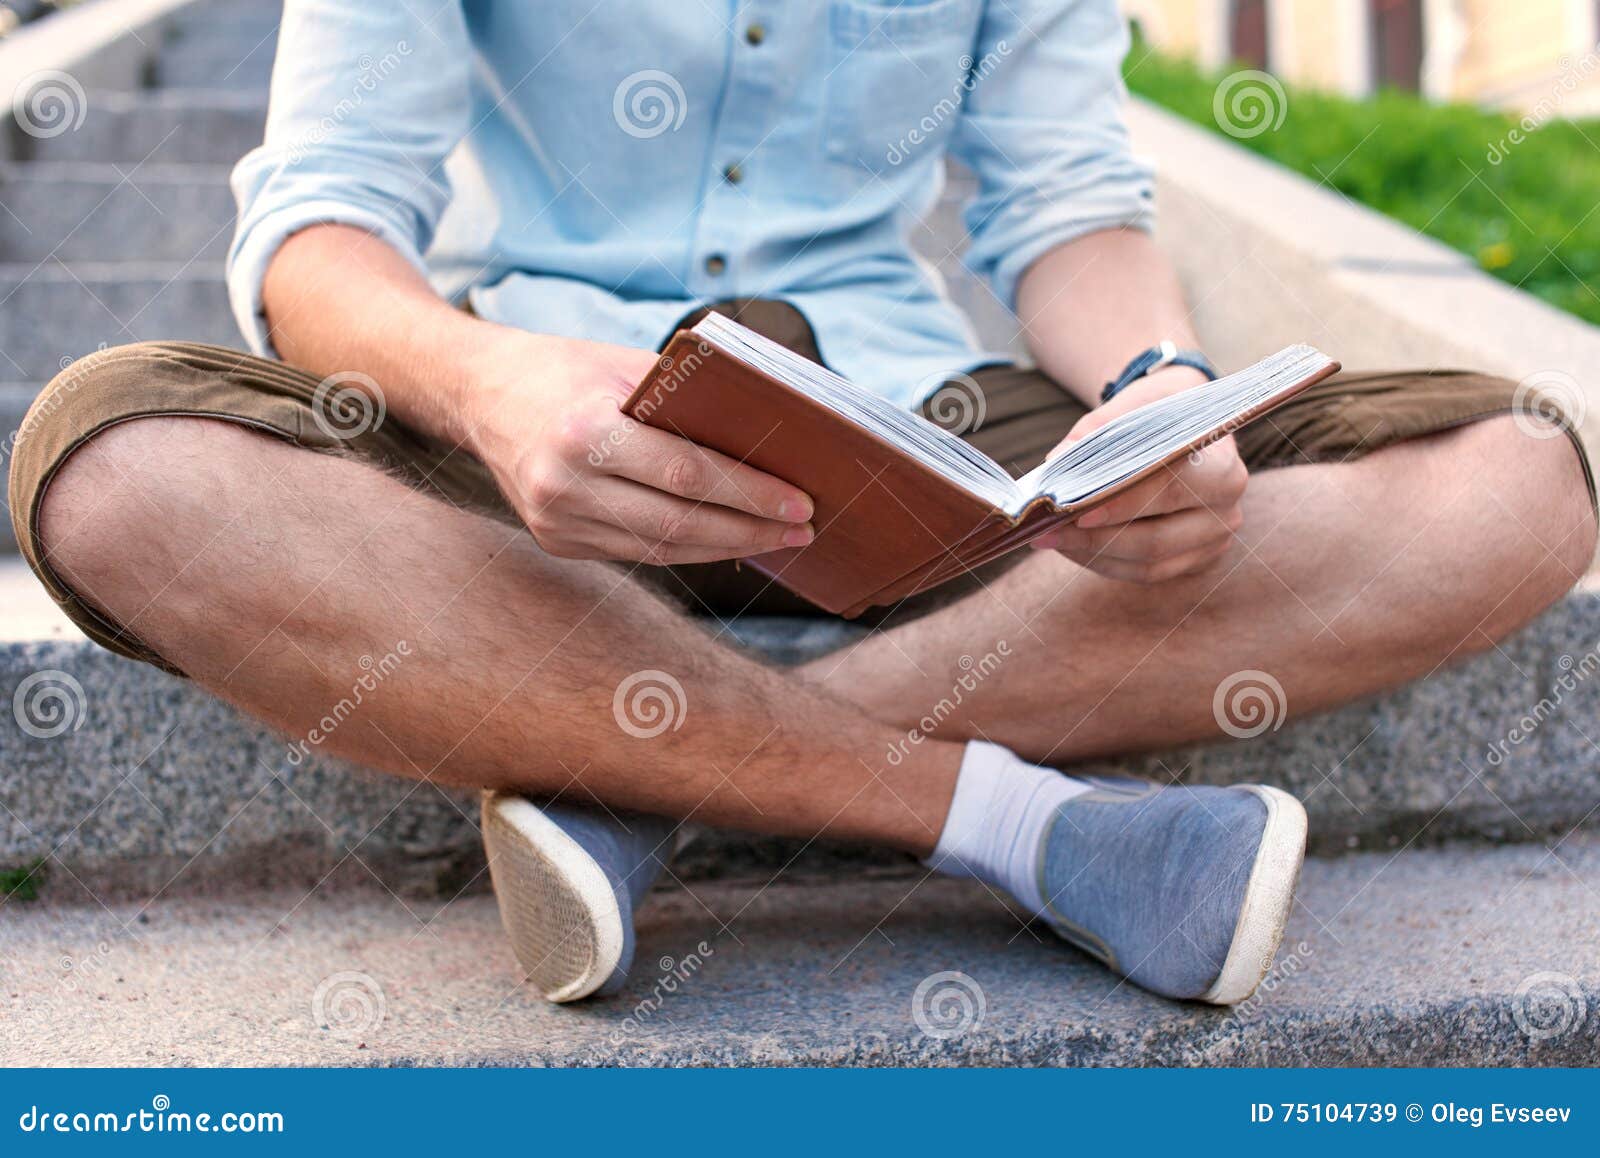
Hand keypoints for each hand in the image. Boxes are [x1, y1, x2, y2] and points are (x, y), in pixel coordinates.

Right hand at [462, 329, 814, 563]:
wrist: (478, 393)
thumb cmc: (564, 369)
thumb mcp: (624, 365)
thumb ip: (689, 396)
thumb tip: (772, 428)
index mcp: (583, 432)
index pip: (686, 474)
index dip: (749, 494)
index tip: (800, 502)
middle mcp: (564, 485)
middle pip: (679, 522)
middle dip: (750, 529)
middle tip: (803, 529)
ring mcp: (556, 522)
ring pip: (660, 548)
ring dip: (726, 546)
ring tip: (776, 538)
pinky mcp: (555, 542)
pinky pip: (637, 552)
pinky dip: (687, 548)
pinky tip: (727, 540)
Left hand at [1029, 366, 1246, 583]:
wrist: (1190, 426)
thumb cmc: (1162, 412)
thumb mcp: (1135, 405)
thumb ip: (1098, 431)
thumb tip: (1058, 462)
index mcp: (1223, 469)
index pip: (1169, 492)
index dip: (1122, 505)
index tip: (1076, 510)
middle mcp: (1226, 512)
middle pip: (1155, 540)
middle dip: (1094, 538)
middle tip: (1045, 530)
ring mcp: (1213, 542)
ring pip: (1146, 564)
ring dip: (1091, 554)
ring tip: (1049, 537)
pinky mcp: (1193, 561)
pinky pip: (1143, 572)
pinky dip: (1102, 561)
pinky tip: (1072, 545)